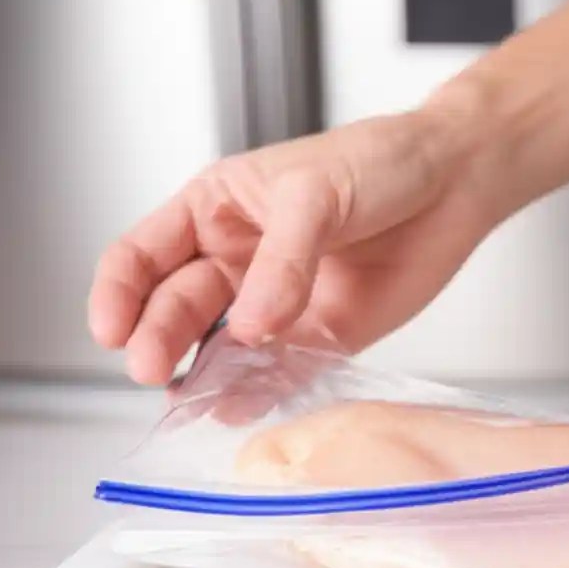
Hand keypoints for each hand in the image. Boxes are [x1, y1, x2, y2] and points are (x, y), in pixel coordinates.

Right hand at [88, 107, 504, 384]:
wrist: (456, 181)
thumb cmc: (382, 161)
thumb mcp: (317, 192)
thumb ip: (283, 261)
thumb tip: (250, 325)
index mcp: (217, 210)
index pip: (144, 256)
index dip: (119, 294)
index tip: (112, 331)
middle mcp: (240, 261)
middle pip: (177, 309)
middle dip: (158, 341)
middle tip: (153, 371)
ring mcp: (278, 302)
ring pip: (222, 350)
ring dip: (204, 376)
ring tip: (195, 399)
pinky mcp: (323, 335)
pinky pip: (280, 372)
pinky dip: (260, 393)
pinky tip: (242, 406)